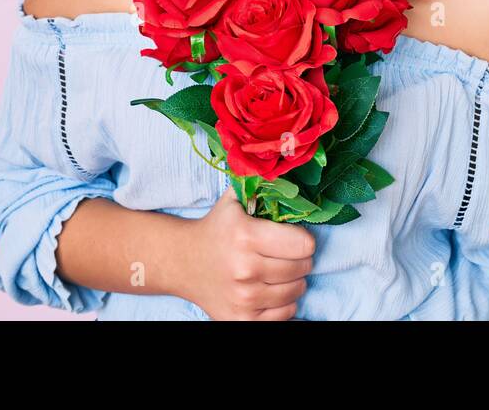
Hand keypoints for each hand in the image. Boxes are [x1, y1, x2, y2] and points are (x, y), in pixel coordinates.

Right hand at [179, 185, 315, 319]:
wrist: (183, 262)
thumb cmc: (217, 228)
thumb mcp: (236, 199)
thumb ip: (263, 182)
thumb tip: (292, 168)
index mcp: (245, 236)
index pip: (304, 244)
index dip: (302, 239)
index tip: (291, 237)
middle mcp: (245, 269)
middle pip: (303, 268)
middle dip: (299, 259)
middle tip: (283, 253)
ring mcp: (243, 298)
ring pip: (297, 292)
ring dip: (292, 281)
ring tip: (274, 270)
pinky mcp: (242, 320)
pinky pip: (286, 314)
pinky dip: (283, 302)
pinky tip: (268, 288)